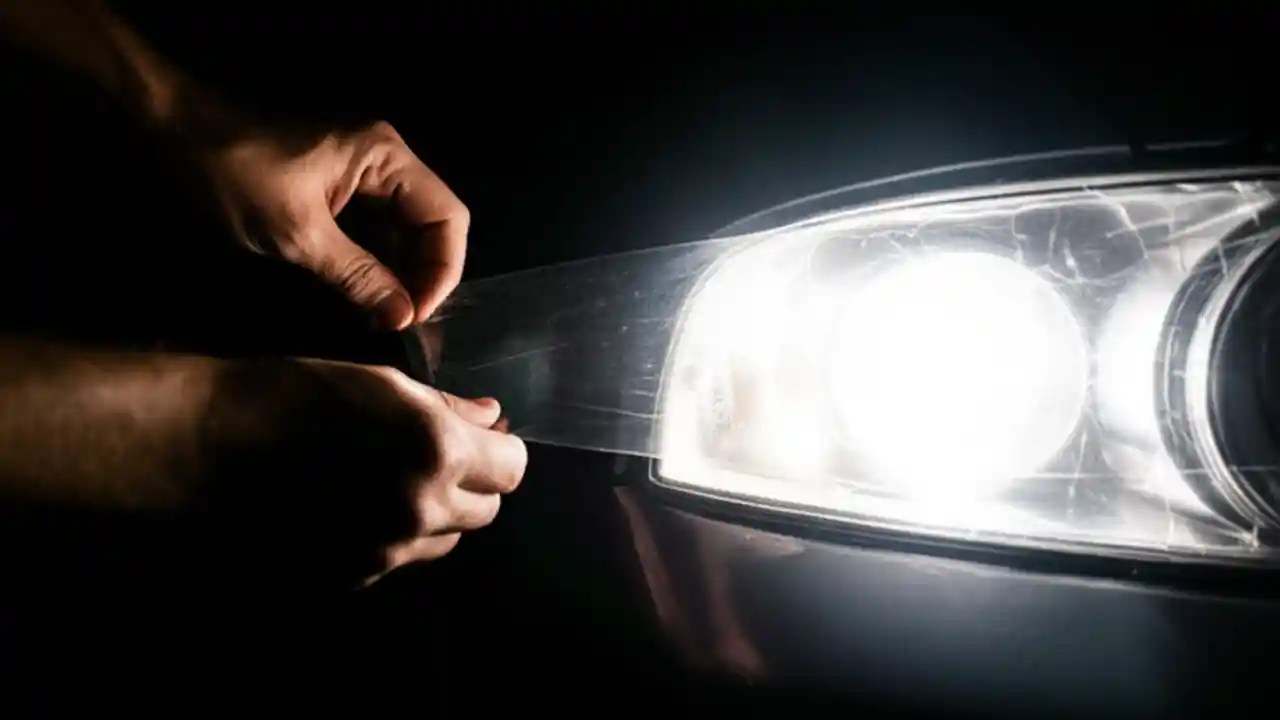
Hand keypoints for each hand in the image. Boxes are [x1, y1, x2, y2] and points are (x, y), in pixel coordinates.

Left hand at [196, 119, 467, 328]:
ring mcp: (364, 172)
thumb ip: (358, 276)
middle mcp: (385, 160)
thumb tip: (403, 318)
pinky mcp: (341, 186)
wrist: (174, 135)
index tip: (416, 314)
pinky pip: (378, 228)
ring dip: (402, 273)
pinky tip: (366, 294)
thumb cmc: (234, 175)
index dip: (442, 270)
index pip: (447, 217)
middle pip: (433, 223)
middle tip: (402, 321)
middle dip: (424, 275)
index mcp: (386, 158)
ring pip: (407, 230)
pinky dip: (378, 262)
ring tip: (386, 315)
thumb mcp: (298, 235)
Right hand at [209, 358, 524, 588]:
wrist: (217, 443)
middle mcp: (421, 509)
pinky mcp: (353, 576)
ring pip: (445, 541)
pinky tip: (357, 507)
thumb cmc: (299, 396)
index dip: (500, 450)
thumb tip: (491, 418)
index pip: (513, 468)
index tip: (483, 440)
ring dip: (435, 515)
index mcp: (438, 452)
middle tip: (435, 458)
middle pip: (486, 511)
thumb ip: (449, 408)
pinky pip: (399, 561)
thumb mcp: (384, 383)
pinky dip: (393, 539)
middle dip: (473, 484)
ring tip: (389, 481)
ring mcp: (386, 551)